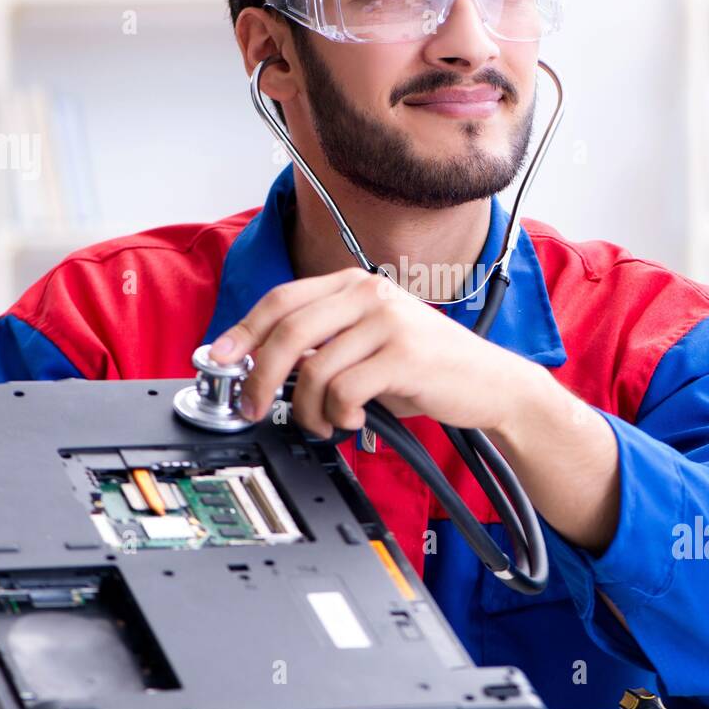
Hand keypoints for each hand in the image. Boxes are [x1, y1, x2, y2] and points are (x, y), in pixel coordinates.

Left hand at [206, 267, 540, 437]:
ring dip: (307, 409)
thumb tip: (263, 364)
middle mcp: (369, 293)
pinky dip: (337, 416)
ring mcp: (388, 321)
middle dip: (259, 377)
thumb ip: (323, 343)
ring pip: (313, 368)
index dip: (242, 330)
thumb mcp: (370, 343)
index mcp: (354, 285)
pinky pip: (344, 390)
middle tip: (253, 407)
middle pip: (286, 331)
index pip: (281, 299)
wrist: (490, 384)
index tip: (218, 358)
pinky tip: (351, 421)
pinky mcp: (404, 355)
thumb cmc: (426, 367)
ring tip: (323, 424)